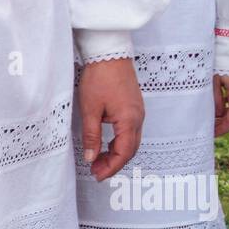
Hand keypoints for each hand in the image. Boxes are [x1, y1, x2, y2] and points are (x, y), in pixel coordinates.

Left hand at [76, 57, 145, 182]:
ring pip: (132, 141)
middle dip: (114, 163)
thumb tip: (91, 158)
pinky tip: (106, 144)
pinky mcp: (134, 107)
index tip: (96, 175)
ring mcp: (138, 112)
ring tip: (98, 160)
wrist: (110, 53)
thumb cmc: (100, 78)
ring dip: (117, 154)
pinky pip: (131, 131)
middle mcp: (138, 118)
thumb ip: (91, 136)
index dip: (110, 168)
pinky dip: (120, 142)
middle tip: (96, 171)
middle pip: (130, 150)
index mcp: (129, 120)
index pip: (123, 153)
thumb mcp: (90, 110)